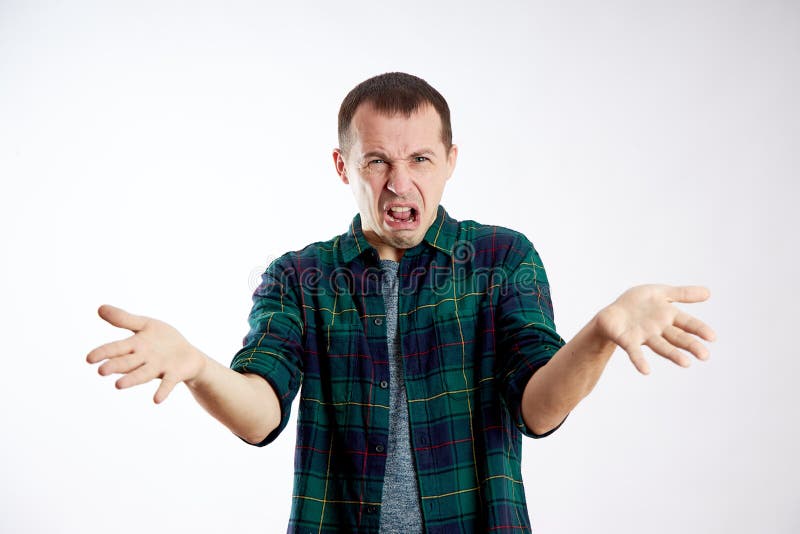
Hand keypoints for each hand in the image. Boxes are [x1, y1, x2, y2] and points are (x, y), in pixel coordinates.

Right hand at [86, 304, 206, 402]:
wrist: (188, 356)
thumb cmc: (162, 340)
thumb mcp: (145, 325)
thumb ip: (123, 319)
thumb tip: (99, 308)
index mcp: (135, 346)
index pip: (116, 348)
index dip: (103, 353)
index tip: (89, 359)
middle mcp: (144, 359)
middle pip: (127, 362)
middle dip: (115, 366)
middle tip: (101, 371)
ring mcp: (158, 367)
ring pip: (143, 374)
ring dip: (131, 380)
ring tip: (119, 386)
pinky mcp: (173, 374)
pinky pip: (167, 383)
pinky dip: (163, 390)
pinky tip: (157, 400)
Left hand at [595, 284, 715, 374]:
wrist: (612, 312)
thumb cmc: (638, 303)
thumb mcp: (660, 293)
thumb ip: (682, 294)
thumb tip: (709, 292)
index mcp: (668, 316)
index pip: (687, 323)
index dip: (699, 329)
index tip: (712, 337)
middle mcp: (659, 329)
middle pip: (677, 337)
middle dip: (691, 345)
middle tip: (705, 356)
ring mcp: (644, 336)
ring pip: (661, 346)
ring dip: (673, 355)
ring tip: (685, 363)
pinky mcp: (628, 341)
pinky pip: (635, 352)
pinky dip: (640, 361)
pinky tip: (646, 370)